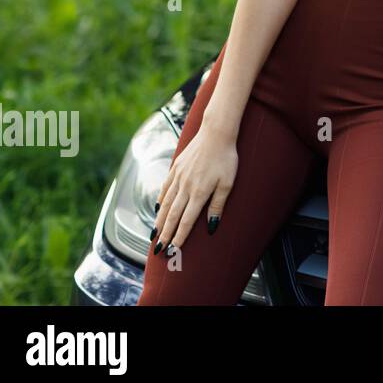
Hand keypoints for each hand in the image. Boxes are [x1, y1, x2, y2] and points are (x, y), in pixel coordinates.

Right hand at [151, 121, 238, 257]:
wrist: (216, 133)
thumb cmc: (226, 158)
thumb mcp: (228, 183)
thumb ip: (218, 205)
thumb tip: (211, 227)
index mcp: (199, 193)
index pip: (186, 221)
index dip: (179, 237)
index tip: (173, 250)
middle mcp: (185, 187)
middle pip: (172, 216)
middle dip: (165, 234)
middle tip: (158, 250)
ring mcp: (178, 177)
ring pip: (165, 204)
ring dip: (159, 221)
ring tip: (154, 235)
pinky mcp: (175, 168)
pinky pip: (165, 189)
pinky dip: (160, 201)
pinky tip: (157, 209)